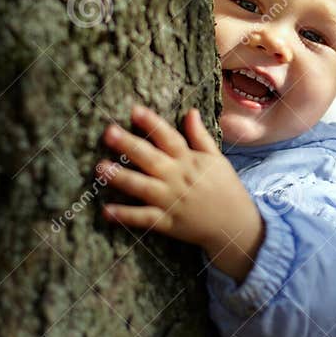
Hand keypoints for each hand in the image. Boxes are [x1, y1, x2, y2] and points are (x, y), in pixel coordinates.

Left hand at [97, 104, 263, 281]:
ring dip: (121, 177)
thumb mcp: (216, 159)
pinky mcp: (167, 223)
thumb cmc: (225, 188)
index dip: (152, 123)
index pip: (169, 137)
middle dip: (129, 145)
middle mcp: (178, 178)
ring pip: (142, 187)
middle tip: (108, 132)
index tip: (134, 110)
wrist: (235, 225)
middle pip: (150, 158)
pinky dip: (126, 216)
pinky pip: (144, 219)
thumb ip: (200, 136)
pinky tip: (106, 212)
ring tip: (100, 167)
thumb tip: (191, 111)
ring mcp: (171, 201)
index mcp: (189, 160)